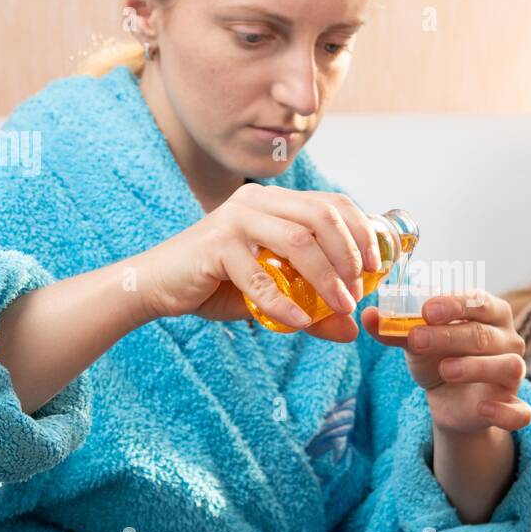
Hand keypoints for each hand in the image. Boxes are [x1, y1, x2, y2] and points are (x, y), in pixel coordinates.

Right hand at [133, 185, 383, 342]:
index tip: (374, 268)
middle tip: (357, 291)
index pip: (331, 202)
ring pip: (299, 241)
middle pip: (321, 217)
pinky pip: (261, 277)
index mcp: (274, 201)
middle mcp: (257, 201)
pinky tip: (298, 323)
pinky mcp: (215, 246)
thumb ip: (312, 307)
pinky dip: (284, 304)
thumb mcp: (272, 295)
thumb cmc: (216, 283)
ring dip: (326, 278)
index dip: (360, 231)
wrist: (156, 286)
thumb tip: (352, 330)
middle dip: (349, 254)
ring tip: (339, 308)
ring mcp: (235, 220)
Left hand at [359, 290, 530, 433]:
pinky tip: (483, 410)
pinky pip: (521, 412)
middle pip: (484, 334)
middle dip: (449, 336)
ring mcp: (514, 374)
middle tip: (416, 339)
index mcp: (490, 313)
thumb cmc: (438, 356)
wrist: (449, 399)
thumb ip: (394, 330)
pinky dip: (506, 412)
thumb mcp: (415, 342)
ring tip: (445, 369)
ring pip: (509, 366)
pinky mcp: (513, 407)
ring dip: (477, 367)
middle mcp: (509, 340)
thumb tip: (368, 315)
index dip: (454, 304)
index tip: (426, 310)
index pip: (479, 300)